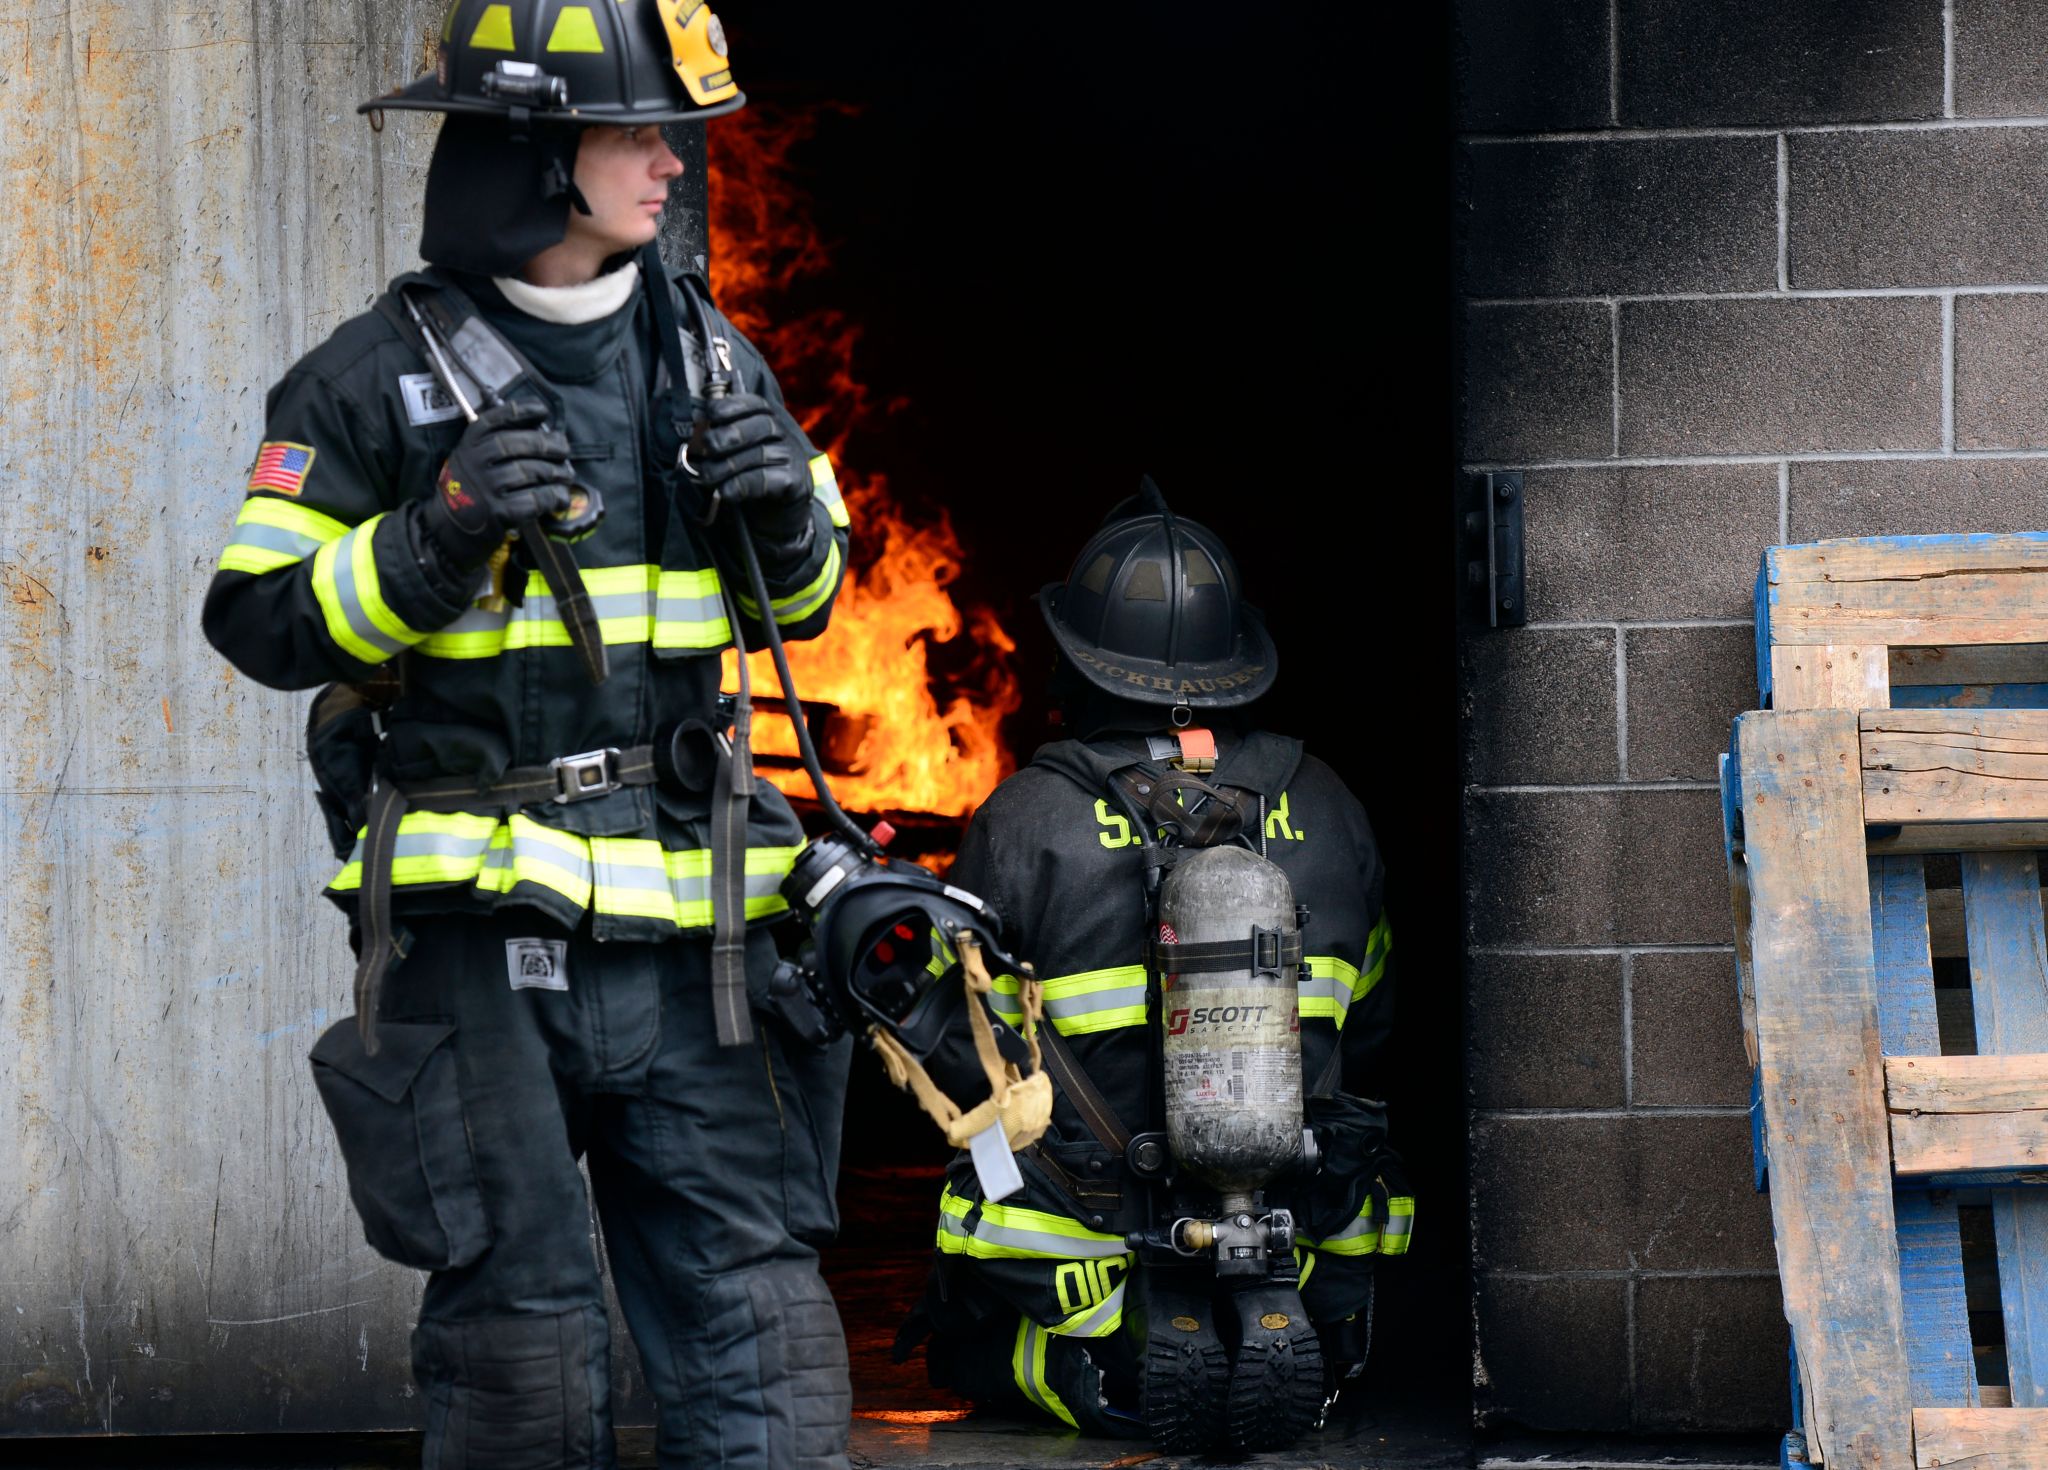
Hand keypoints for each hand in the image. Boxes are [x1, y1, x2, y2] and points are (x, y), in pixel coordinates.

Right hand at [419, 400, 573, 567]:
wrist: (450, 528)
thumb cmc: (473, 488)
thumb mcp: (474, 457)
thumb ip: (498, 442)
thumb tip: (544, 428)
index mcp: (469, 443)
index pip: (495, 419)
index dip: (522, 411)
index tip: (543, 411)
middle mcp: (474, 462)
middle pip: (515, 444)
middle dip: (546, 444)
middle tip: (564, 448)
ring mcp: (485, 487)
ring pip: (528, 471)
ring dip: (555, 472)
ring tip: (565, 475)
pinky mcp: (497, 512)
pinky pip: (534, 499)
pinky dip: (552, 497)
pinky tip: (559, 497)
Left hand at [695, 393, 808, 510]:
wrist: (779, 505)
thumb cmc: (749, 469)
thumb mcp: (736, 447)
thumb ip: (721, 433)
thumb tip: (697, 427)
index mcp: (767, 418)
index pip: (755, 404)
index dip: (733, 405)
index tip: (711, 412)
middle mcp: (783, 434)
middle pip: (762, 425)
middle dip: (731, 433)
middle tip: (708, 444)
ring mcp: (790, 456)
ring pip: (761, 453)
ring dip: (728, 465)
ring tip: (708, 475)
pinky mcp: (793, 481)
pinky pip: (765, 479)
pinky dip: (741, 485)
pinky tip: (724, 491)